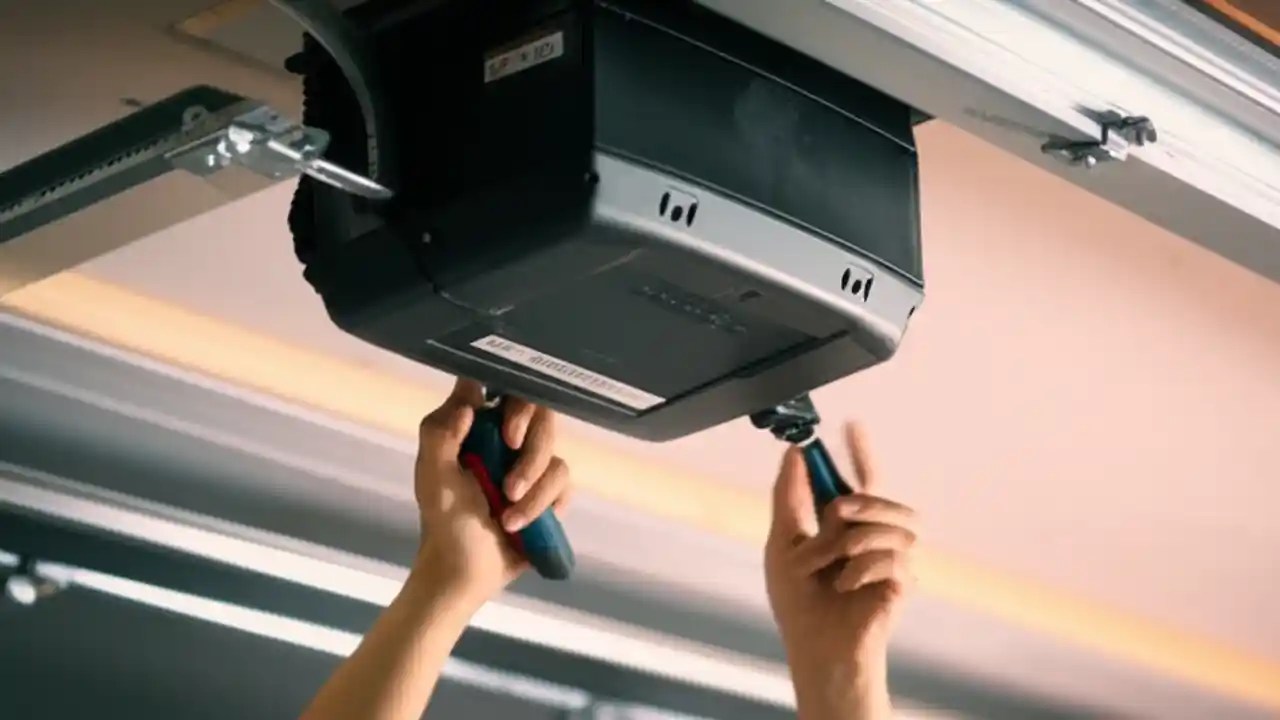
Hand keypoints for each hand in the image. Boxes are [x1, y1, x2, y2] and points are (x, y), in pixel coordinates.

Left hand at [412, 378, 571, 604]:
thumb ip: (441, 431)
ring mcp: (532, 467)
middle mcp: (508, 440)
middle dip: (531, 454)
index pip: (506, 389)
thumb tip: (470, 392)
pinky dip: (542, 507)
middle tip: (508, 485)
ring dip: (533, 490)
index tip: (507, 432)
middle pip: (542, 418)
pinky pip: (563, 485)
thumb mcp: (433, 475)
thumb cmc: (444, 522)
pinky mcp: (550, 494)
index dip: (517, 400)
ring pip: (555, 456)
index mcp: (478, 427)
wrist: (464, 574)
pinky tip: (520, 525)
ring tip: (508, 517)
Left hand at [764, 423, 917, 719]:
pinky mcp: (903, 582)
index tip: (851, 425)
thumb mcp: (783, 544)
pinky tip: (845, 585)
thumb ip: (789, 498)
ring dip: (859, 538)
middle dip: (862, 498)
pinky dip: (862, 569)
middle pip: (884, 495)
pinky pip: (894, 558)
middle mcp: (873, 535)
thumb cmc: (800, 601)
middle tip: (838, 510)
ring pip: (894, 524)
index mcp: (845, 523)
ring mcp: (891, 557)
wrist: (815, 646)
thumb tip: (792, 453)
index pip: (859, 478)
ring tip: (836, 562)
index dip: (859, 451)